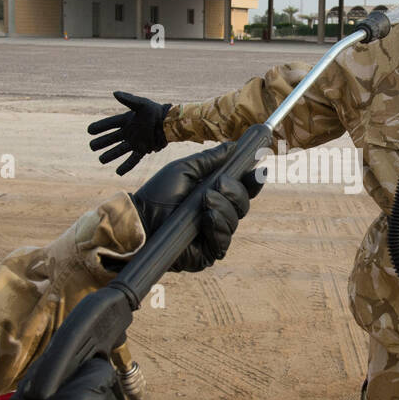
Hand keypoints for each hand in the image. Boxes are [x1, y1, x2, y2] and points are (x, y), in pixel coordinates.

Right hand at [87, 92, 172, 174]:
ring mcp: (135, 142)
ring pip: (119, 150)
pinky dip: (126, 166)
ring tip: (101, 160)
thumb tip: (114, 93)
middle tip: (92, 146)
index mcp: (126, 120)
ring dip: (110, 155)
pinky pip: (132, 160)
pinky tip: (118, 172)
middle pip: (111, 139)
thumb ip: (129, 99)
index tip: (89, 131)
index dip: (99, 127)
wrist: (170, 123)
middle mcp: (128, 132)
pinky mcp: (142, 150)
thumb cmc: (156, 112)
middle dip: (101, 143)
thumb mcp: (142, 104)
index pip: (109, 124)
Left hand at [132, 141, 262, 271]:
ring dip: (223, 207)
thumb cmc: (158, 194)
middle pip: (243, 205)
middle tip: (220, 183)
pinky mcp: (206, 253)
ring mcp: (213, 235)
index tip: (258, 170)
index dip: (252, 181)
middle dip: (236, 192)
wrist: (140, 218)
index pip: (242, 190)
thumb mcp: (185, 169)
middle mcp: (217, 215)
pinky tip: (207, 217)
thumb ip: (209, 159)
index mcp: (215, 195)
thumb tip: (233, 146)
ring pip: (234, 222)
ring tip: (205, 199)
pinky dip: (217, 227)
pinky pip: (223, 242)